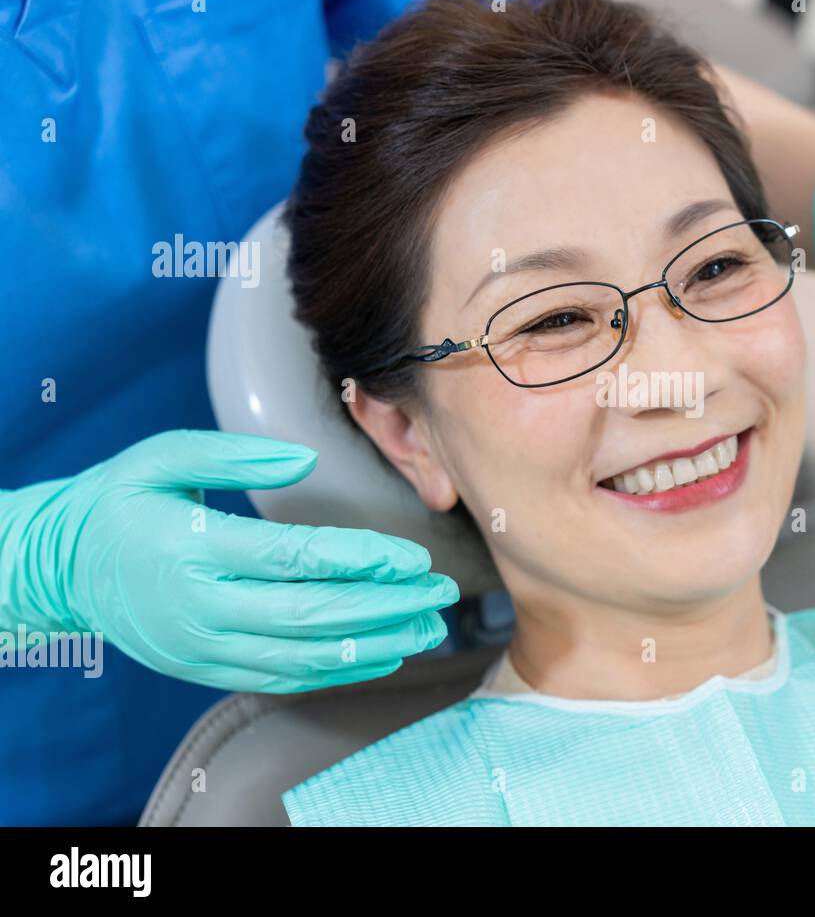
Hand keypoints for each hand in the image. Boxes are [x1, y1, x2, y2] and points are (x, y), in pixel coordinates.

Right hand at [0, 430, 456, 691]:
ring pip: (303, 656)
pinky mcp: (205, 668)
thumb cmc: (118, 502)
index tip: (412, 558)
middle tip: (440, 594)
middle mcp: (201, 606)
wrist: (60, 567)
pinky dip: (336, 671)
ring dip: (373, 645)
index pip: (295, 560)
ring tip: (426, 629)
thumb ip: (234, 452)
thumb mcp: (160, 457)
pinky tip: (380, 655)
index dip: (361, 561)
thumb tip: (306, 460)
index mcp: (193, 548)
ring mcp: (202, 646)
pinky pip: (280, 677)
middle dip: (385, 607)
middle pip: (311, 616)